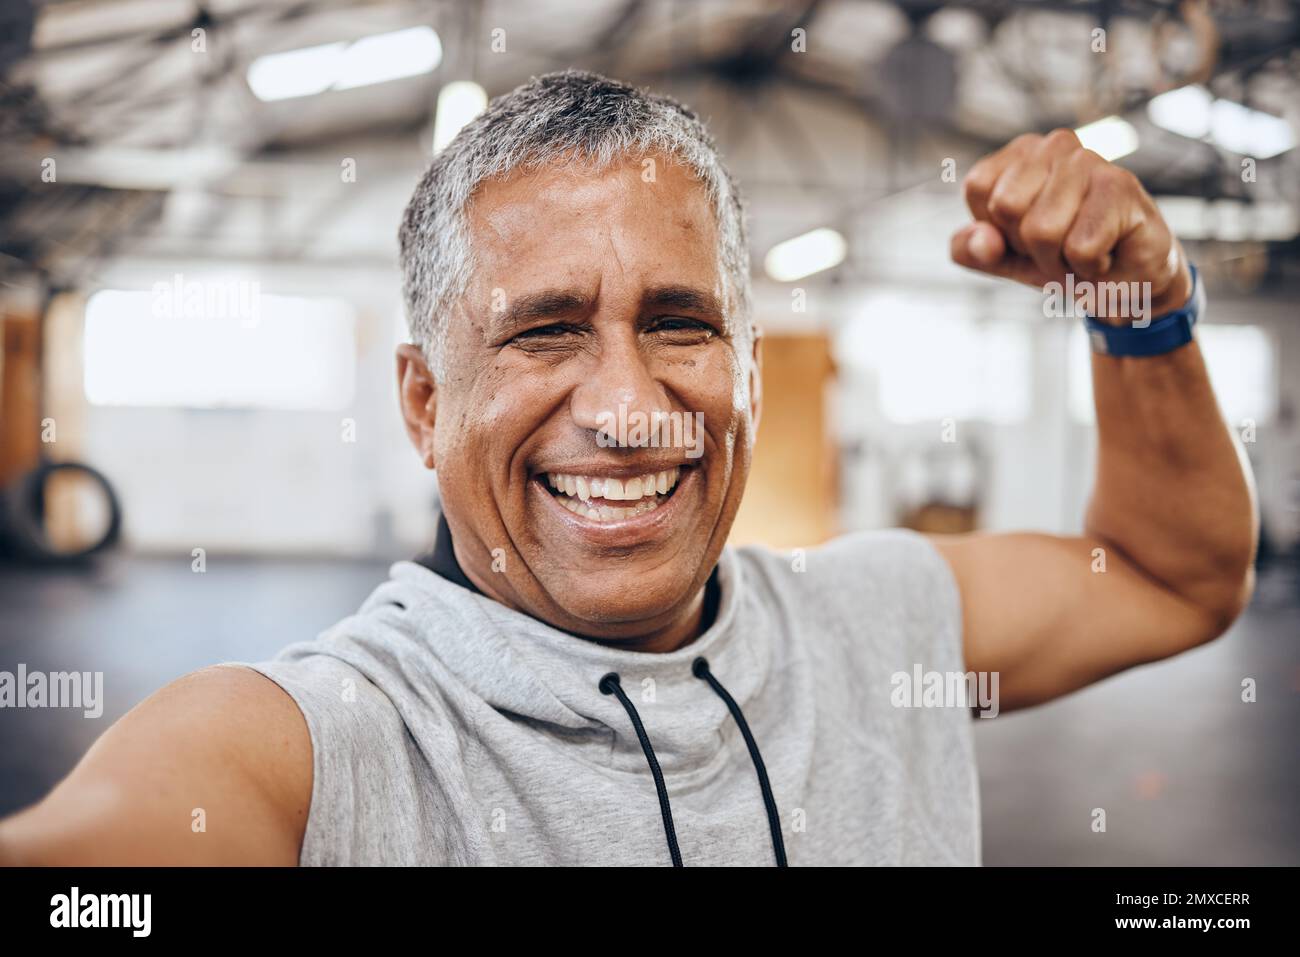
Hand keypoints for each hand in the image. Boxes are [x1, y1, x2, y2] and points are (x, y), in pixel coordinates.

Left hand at [950, 129, 1191, 321]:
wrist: (1126, 280)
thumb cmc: (1063, 257)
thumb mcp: (1004, 259)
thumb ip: (973, 250)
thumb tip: (981, 239)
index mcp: (1019, 153)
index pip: (978, 188)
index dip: (997, 227)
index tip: (1025, 235)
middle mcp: (1054, 144)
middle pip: (1007, 207)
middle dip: (1027, 245)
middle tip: (1058, 245)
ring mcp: (1090, 160)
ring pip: (1042, 231)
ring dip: (1059, 260)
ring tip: (1082, 251)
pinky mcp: (1121, 185)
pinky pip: (1080, 247)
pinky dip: (1088, 267)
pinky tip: (1106, 254)